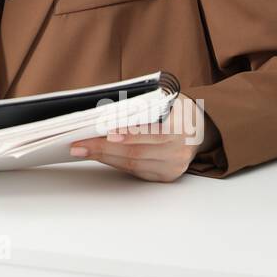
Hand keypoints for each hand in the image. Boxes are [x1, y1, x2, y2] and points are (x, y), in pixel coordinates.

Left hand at [69, 93, 219, 182]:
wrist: (198, 128)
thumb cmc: (175, 109)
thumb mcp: (164, 100)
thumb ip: (141, 106)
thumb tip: (104, 112)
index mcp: (181, 129)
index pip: (152, 134)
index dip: (128, 135)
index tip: (105, 134)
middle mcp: (178, 152)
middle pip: (136, 153)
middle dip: (103, 148)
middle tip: (78, 144)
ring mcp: (172, 167)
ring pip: (132, 164)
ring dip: (103, 157)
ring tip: (81, 150)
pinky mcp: (164, 176)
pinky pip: (135, 171)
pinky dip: (114, 162)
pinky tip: (98, 155)